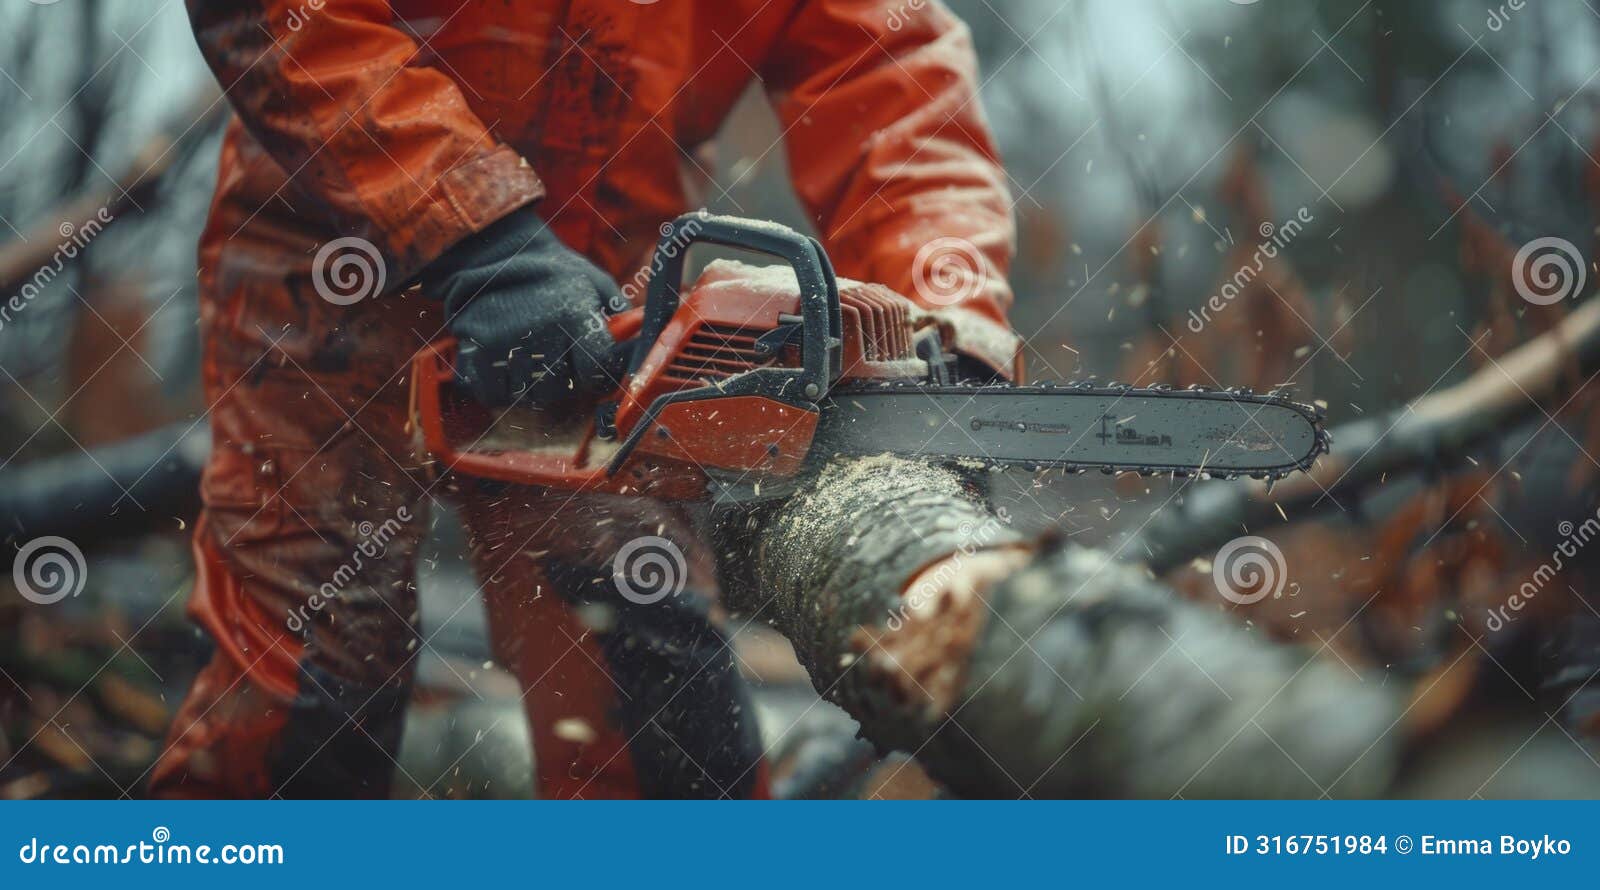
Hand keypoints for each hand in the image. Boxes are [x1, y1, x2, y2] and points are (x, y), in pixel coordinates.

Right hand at [423, 208, 628, 408]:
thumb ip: (618, 311)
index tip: (593, 368)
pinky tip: (506, 365)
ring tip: (531, 359)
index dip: (599, 374)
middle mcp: (542, 333)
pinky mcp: (476, 351)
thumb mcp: (590, 280)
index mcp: (574, 316)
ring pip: (530, 395)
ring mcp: (507, 345)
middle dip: (565, 381)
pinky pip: (495, 393)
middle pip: (564, 389)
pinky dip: (501, 387)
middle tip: (559, 360)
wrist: (491, 250)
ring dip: (533, 386)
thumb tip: (640, 338)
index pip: (598, 371)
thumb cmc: (548, 269)